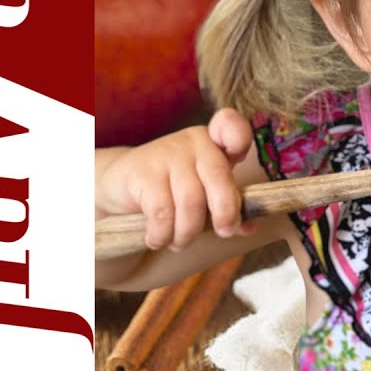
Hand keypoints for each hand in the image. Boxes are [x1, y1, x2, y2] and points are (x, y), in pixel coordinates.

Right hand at [96, 108, 254, 251]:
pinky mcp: (142, 172)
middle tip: (224, 232)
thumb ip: (227, 206)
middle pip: (218, 178)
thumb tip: (249, 228)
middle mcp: (193, 143)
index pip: (231, 128)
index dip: (238, 137)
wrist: (121, 182)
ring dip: (187, 233)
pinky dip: (162, 234)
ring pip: (190, 203)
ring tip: (180, 242)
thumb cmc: (172, 187)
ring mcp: (166, 155)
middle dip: (226, 213)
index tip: (237, 154)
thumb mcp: (203, 192)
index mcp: (214, 143)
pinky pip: (162, 212)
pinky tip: (158, 239)